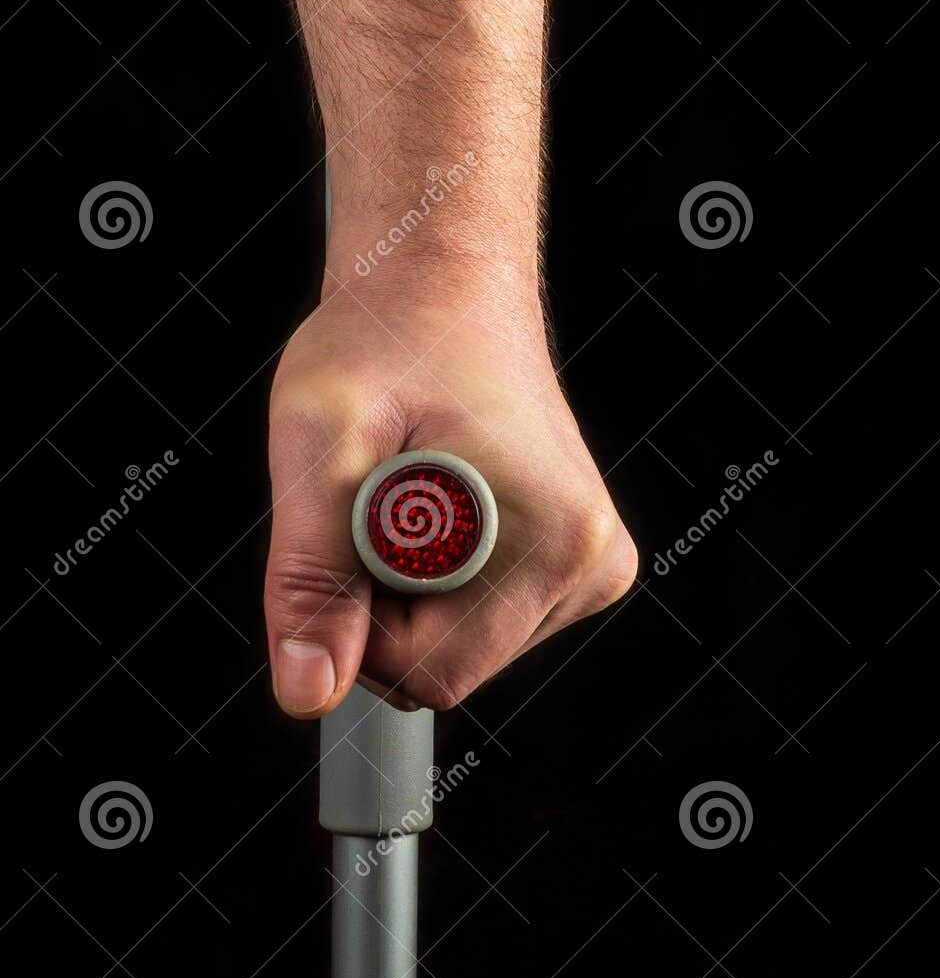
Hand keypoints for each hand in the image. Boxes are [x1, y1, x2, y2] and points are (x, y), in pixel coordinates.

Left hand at [264, 265, 636, 715]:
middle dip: (383, 607)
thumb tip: (309, 692)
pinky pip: (486, 624)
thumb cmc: (387, 337)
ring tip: (411, 493)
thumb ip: (309, 576)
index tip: (352, 528)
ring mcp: (593, 562)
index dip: (357, 622)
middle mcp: (592, 558)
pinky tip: (440, 506)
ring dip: (409, 594)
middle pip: (449, 671)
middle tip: (376, 502)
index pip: (430, 674)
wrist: (442, 285)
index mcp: (553, 537)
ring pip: (464, 651)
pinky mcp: (579, 561)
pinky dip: (440, 583)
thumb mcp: (319, 443)